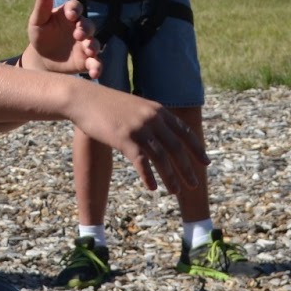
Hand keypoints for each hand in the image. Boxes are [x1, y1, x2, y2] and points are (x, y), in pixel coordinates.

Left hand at [20, 0, 101, 79]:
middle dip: (85, 29)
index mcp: (68, 15)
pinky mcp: (86, 61)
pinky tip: (94, 73)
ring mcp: (85, 45)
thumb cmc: (41, 35)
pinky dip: (97, 67)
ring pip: (95, 43)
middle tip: (78, 34)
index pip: (76, 7)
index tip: (71, 15)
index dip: (75, 10)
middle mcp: (80, 28)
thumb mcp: (37, 22)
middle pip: (88, 25)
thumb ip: (42, 8)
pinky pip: (95, 63)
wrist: (42, 58)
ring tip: (89, 50)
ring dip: (93, 46)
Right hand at [74, 85, 208, 195]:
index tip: (206, 162)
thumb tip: (162, 133)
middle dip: (187, 168)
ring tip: (176, 192)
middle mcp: (152, 118)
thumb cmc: (107, 104)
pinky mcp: (124, 138)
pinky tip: (152, 188)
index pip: (184, 131)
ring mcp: (139, 128)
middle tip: (195, 185)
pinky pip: (141, 162)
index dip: (197, 148)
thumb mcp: (134, 107)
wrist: (84, 98)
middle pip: (176, 148)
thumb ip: (150, 117)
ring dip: (171, 177)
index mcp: (157, 110)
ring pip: (161, 158)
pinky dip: (148, 176)